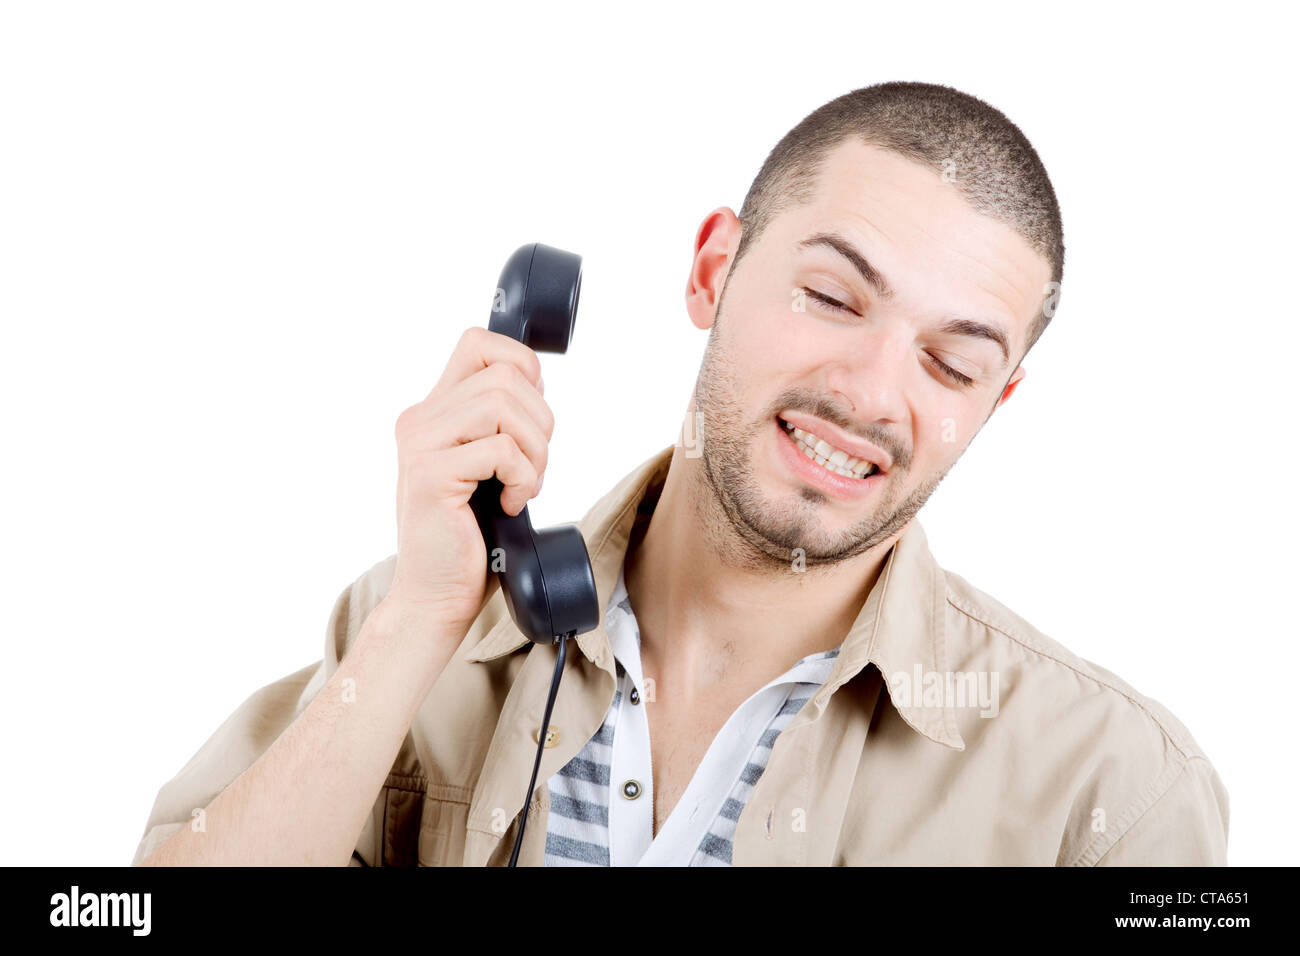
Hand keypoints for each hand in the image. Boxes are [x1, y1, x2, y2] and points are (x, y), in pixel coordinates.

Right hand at [387, 326, 552, 641]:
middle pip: (504, 375)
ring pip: (503, 405)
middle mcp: (420, 420)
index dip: (522, 365)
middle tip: (534, 468)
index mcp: (433, 412)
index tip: (534, 414)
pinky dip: (522, 478)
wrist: (436, 596)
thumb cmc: (472, 537)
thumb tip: (536, 386)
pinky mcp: (430, 475)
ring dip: (535, 450)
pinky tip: (510, 504)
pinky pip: (499, 450)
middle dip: (541, 422)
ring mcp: (420, 446)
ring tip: (524, 487)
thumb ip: (498, 425)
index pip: (479, 343)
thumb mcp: (487, 468)